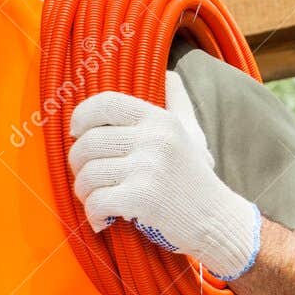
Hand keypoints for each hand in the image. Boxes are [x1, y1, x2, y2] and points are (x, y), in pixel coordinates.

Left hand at [68, 75, 259, 280]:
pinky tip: (103, 221)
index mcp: (160, 119)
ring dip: (84, 193)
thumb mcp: (190, 132)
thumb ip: (176, 102)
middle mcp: (154, 139)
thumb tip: (168, 74)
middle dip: (78, 164)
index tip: (76, 134)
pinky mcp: (143, 198)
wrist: (217, 220)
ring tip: (97, 200)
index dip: (81, 117)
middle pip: (87, 143)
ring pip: (87, 175)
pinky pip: (96, 202)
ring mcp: (148, 168)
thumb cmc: (194, 177)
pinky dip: (93, 215)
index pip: (105, 103)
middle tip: (89, 178)